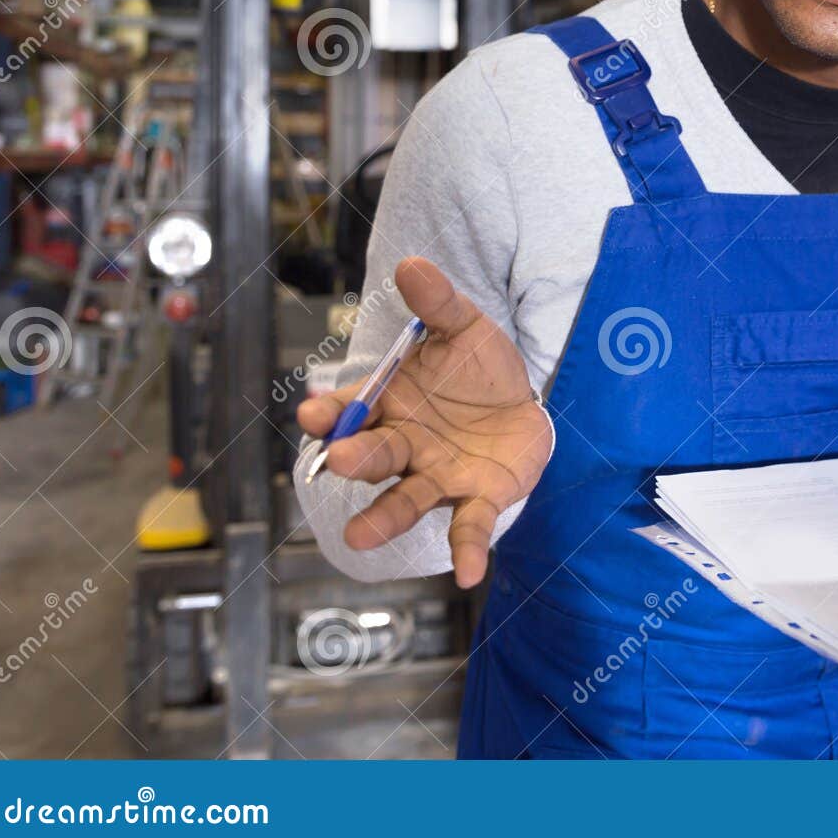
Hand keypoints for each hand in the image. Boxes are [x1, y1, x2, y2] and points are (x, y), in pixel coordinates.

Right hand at [296, 257, 552, 587]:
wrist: (525, 402)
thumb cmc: (479, 369)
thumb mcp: (465, 328)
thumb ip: (439, 304)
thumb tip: (412, 265)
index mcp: (389, 402)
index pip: (349, 408)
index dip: (329, 412)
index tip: (312, 413)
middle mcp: (403, 446)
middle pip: (371, 455)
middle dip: (355, 457)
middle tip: (340, 457)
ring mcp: (437, 476)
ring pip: (405, 500)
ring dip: (383, 517)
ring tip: (359, 536)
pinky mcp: (476, 498)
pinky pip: (468, 526)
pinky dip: (467, 549)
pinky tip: (470, 571)